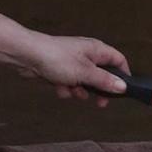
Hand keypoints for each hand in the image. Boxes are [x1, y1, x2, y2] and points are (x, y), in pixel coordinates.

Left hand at [16, 30, 130, 102]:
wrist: (28, 56)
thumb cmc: (56, 58)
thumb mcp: (85, 73)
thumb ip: (104, 81)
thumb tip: (123, 87)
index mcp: (97, 50)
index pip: (118, 60)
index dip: (123, 75)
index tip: (122, 91)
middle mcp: (87, 54)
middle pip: (101, 74)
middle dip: (98, 89)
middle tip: (100, 102)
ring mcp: (73, 61)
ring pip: (84, 81)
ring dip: (79, 90)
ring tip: (72, 90)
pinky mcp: (61, 69)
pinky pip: (70, 82)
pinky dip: (66, 87)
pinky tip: (58, 87)